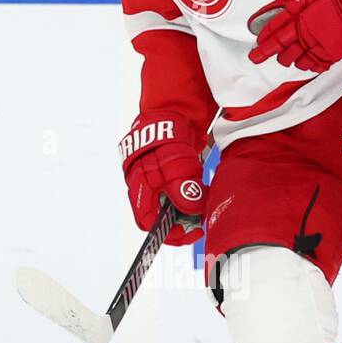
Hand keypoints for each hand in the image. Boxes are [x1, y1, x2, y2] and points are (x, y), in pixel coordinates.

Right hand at [120, 111, 205, 246]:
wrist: (170, 110)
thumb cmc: (167, 137)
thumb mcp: (177, 166)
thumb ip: (183, 190)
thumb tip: (192, 212)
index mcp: (139, 187)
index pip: (148, 221)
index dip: (168, 232)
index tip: (192, 231)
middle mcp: (143, 185)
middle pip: (159, 214)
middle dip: (180, 219)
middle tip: (200, 218)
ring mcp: (153, 177)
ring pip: (168, 202)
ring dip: (185, 205)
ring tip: (202, 199)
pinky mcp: (164, 170)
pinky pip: (174, 188)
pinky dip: (187, 191)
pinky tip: (199, 185)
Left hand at [248, 0, 341, 71]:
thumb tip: (276, 4)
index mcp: (297, 18)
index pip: (272, 34)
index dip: (262, 44)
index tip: (255, 48)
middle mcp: (305, 35)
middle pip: (281, 52)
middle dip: (268, 55)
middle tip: (261, 55)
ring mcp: (319, 46)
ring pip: (296, 62)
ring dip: (288, 59)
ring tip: (286, 55)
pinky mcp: (331, 54)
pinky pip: (314, 66)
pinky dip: (307, 64)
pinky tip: (304, 60)